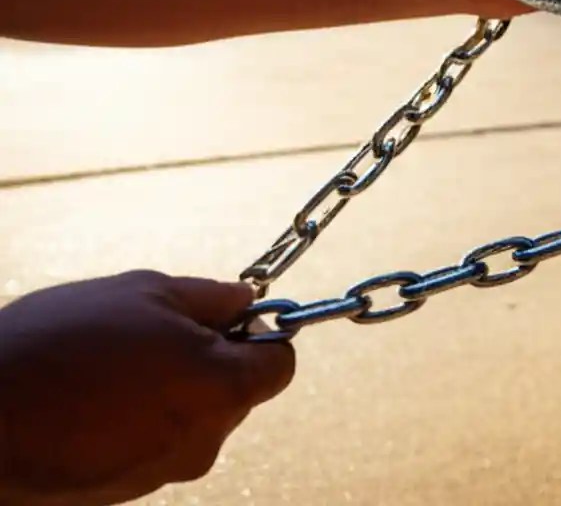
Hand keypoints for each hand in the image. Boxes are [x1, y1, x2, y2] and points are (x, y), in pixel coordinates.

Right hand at [0, 270, 294, 505]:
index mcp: (222, 389)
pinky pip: (148, 444)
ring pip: (189, 419)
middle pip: (235, 394)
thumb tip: (245, 300)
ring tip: (108, 366)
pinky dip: (132, 421)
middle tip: (153, 334)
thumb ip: (209, 297)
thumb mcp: (144, 292)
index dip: (259, 336)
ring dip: (166, 391)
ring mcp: (162, 474)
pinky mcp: (122, 491)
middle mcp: (204, 442)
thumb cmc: (61, 344)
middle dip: (208, 362)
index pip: (280, 366)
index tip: (225, 320)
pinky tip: (87, 400)